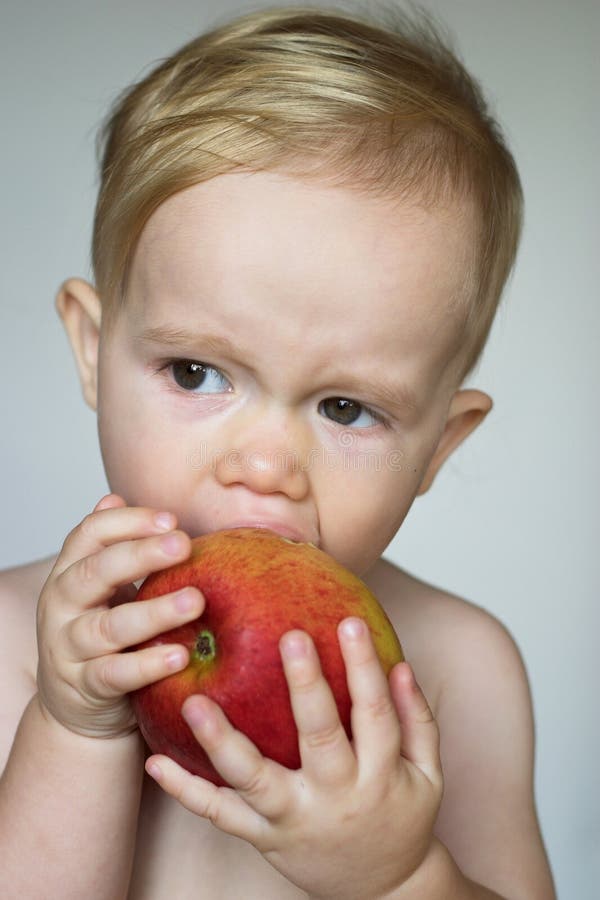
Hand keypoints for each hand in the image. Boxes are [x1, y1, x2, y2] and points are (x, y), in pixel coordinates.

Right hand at [36, 493, 203, 739]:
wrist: (76, 706)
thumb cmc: (102, 635)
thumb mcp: (105, 588)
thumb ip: (114, 547)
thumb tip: (114, 495)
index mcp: (70, 572)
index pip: (90, 533)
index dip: (129, 521)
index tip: (172, 519)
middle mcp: (62, 605)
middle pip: (96, 571)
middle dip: (140, 554)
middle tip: (184, 544)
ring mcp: (69, 647)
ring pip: (108, 626)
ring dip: (154, 612)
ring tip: (195, 601)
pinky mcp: (84, 687)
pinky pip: (115, 675)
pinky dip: (147, 665)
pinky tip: (180, 656)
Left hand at [145, 617, 442, 899]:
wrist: (382, 894)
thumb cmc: (403, 818)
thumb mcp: (427, 774)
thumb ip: (418, 719)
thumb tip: (400, 665)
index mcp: (379, 775)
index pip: (374, 713)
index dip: (364, 667)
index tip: (349, 621)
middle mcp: (335, 796)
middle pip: (320, 737)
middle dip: (305, 686)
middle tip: (289, 636)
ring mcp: (293, 819)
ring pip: (254, 780)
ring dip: (222, 741)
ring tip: (193, 702)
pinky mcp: (263, 838)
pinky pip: (220, 815)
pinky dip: (187, 791)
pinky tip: (156, 763)